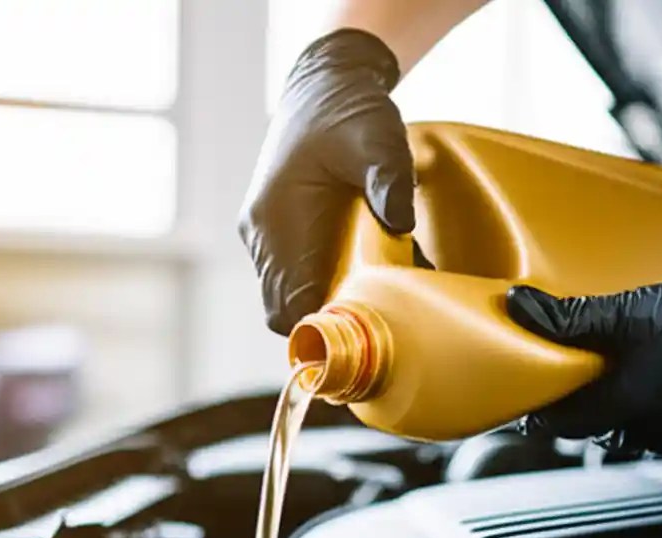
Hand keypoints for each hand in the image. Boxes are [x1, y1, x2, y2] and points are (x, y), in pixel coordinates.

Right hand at [239, 29, 415, 334]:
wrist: (323, 85)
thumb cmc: (348, 113)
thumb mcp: (378, 139)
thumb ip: (389, 181)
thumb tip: (400, 224)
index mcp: (277, 222)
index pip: (287, 307)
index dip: (320, 328)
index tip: (359, 328)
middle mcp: (261, 234)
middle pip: (283, 309)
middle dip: (323, 319)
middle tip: (372, 316)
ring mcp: (263, 233)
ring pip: (284, 294)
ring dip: (320, 300)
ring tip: (368, 293)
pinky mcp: (273, 229)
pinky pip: (288, 274)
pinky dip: (316, 281)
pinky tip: (355, 268)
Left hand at [505, 235, 661, 455]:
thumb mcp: (635, 310)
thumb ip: (572, 317)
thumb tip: (521, 309)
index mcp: (627, 409)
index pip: (558, 424)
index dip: (535, 406)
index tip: (522, 389)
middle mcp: (653, 434)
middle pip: (593, 426)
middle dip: (576, 400)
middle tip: (564, 368)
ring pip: (631, 425)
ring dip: (618, 400)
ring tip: (615, 363)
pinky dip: (655, 401)